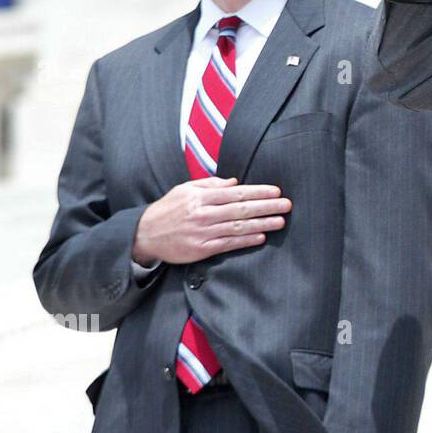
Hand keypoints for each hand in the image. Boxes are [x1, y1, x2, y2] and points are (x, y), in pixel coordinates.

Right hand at [132, 176, 290, 264]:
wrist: (144, 235)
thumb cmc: (168, 209)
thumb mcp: (184, 189)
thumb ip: (210, 184)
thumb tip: (235, 182)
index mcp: (200, 197)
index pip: (236, 193)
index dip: (258, 192)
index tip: (276, 191)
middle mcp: (203, 214)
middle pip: (241, 209)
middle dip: (266, 207)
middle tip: (286, 205)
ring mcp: (203, 233)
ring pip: (238, 227)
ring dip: (261, 224)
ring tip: (280, 221)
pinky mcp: (201, 249)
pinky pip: (228, 244)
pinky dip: (246, 241)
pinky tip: (261, 237)